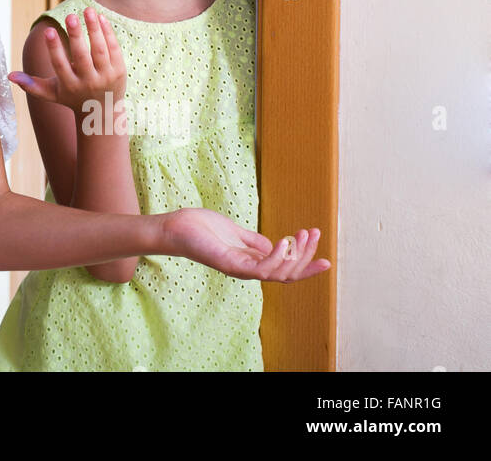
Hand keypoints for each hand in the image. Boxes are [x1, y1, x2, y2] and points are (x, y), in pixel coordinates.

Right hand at [9, 7, 125, 115]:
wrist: (102, 113)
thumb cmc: (71, 97)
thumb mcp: (51, 93)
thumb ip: (31, 85)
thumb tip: (9, 75)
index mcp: (69, 86)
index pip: (60, 65)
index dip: (54, 48)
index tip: (48, 30)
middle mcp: (88, 82)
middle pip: (82, 56)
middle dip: (76, 35)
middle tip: (70, 16)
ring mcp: (106, 77)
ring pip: (100, 50)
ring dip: (94, 29)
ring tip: (87, 10)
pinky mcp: (119, 71)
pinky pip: (113, 49)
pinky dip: (107, 33)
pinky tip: (100, 18)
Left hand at [162, 208, 330, 282]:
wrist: (175, 227)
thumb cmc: (201, 228)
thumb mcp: (235, 233)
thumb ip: (254, 242)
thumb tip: (275, 246)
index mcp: (251, 262)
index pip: (285, 269)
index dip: (306, 265)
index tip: (326, 257)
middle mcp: (248, 270)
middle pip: (287, 273)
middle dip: (306, 257)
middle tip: (315, 234)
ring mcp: (240, 270)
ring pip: (279, 274)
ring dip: (295, 256)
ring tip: (302, 235)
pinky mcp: (230, 265)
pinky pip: (260, 269)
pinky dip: (276, 258)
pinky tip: (284, 242)